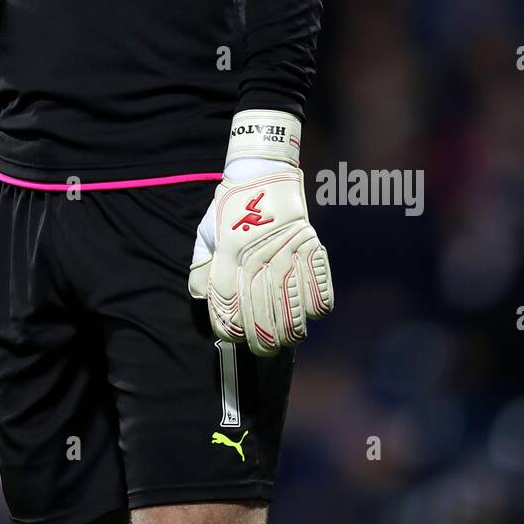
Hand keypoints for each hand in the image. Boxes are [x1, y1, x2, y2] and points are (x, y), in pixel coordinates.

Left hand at [188, 122, 333, 354]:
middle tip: (264, 349)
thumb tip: (203, 298)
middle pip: (263, 319)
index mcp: (226, 258)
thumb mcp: (207, 234)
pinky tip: (310, 312)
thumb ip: (204, 268)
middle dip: (262, 342)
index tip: (235, 337)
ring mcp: (286, 255)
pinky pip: (320, 289)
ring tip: (288, 337)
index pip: (228, 310)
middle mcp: (256, 260)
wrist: (262, 174)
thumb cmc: (231, 207)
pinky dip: (317, 307)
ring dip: (291, 331)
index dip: (231, 331)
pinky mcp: (310, 248)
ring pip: (293, 312)